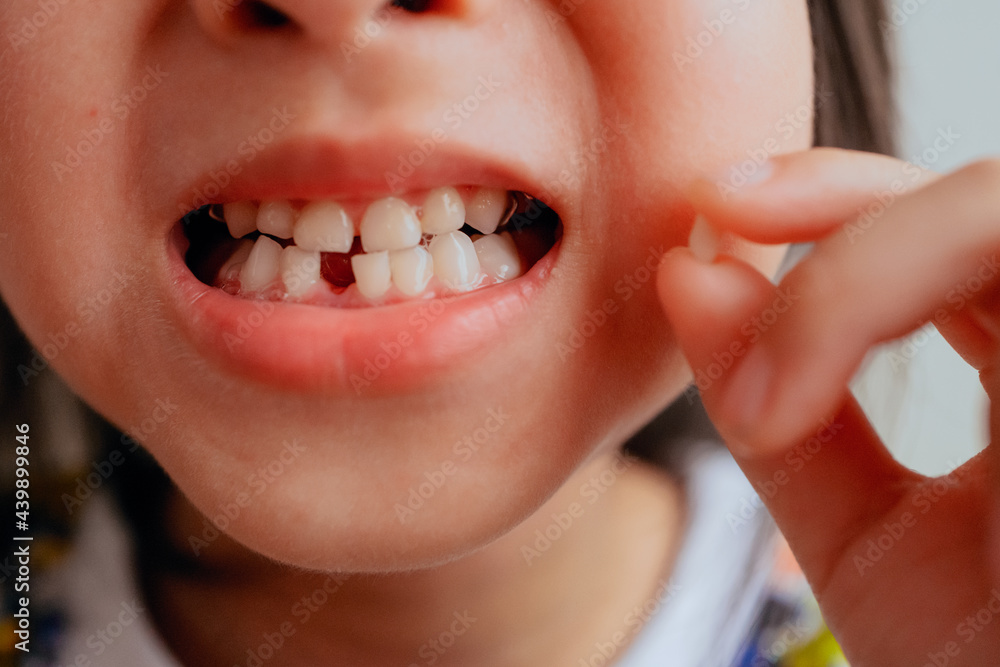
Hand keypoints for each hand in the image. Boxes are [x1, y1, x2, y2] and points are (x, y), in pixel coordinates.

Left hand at [658, 148, 999, 665]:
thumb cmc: (979, 664)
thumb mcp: (866, 534)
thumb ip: (784, 410)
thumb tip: (686, 273)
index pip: (942, 238)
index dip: (834, 205)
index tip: (708, 224)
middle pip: (974, 197)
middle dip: (840, 194)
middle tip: (718, 209)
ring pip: (993, 206)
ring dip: (852, 261)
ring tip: (765, 387)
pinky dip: (874, 288)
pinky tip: (793, 395)